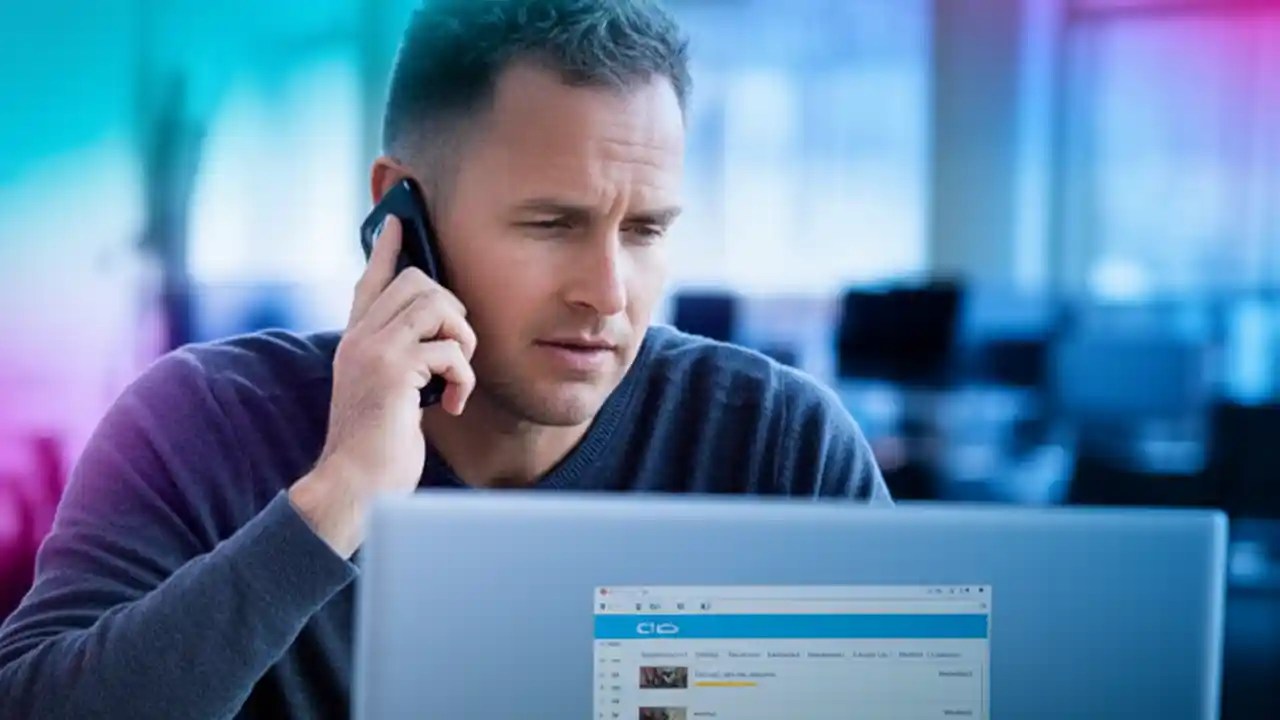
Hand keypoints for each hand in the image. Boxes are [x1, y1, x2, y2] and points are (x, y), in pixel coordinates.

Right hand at [289, 215, 476, 557]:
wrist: (353, 486)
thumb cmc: (376, 448)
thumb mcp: (386, 394)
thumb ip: (399, 362)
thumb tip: (435, 340)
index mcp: (356, 341)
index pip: (371, 280)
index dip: (388, 248)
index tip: (400, 219)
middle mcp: (359, 338)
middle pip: (417, 281)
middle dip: (452, 309)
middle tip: (455, 350)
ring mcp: (373, 351)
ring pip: (435, 304)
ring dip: (461, 339)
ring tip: (456, 375)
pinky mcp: (392, 371)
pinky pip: (449, 349)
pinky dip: (463, 376)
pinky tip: (454, 403)